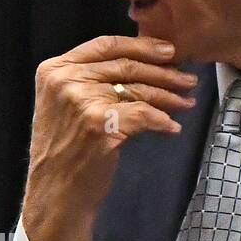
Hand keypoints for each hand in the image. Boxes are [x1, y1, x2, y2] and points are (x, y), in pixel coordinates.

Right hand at [21, 35, 197, 240]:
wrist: (56, 195)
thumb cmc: (64, 154)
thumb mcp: (65, 106)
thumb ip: (89, 81)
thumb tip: (141, 64)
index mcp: (54, 70)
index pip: (105, 45)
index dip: (141, 45)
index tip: (167, 51)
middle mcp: (65, 81)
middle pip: (126, 66)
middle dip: (164, 72)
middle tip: (187, 79)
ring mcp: (81, 101)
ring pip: (139, 90)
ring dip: (169, 97)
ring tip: (186, 102)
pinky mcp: (99, 124)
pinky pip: (144, 115)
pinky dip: (163, 121)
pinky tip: (172, 127)